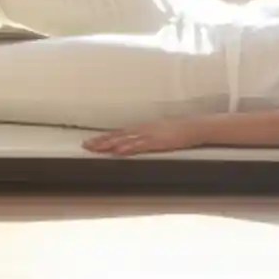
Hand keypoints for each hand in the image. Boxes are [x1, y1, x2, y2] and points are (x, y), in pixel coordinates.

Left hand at [82, 119, 202, 156]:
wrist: (193, 127)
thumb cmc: (178, 130)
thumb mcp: (158, 132)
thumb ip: (146, 137)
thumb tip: (134, 142)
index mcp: (142, 128)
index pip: (118, 133)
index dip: (104, 137)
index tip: (90, 142)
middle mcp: (142, 130)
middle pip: (117, 135)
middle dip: (101, 141)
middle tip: (85, 146)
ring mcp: (149, 135)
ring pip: (125, 140)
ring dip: (110, 144)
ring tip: (96, 148)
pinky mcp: (157, 142)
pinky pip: (140, 145)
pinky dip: (128, 147)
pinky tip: (119, 151)